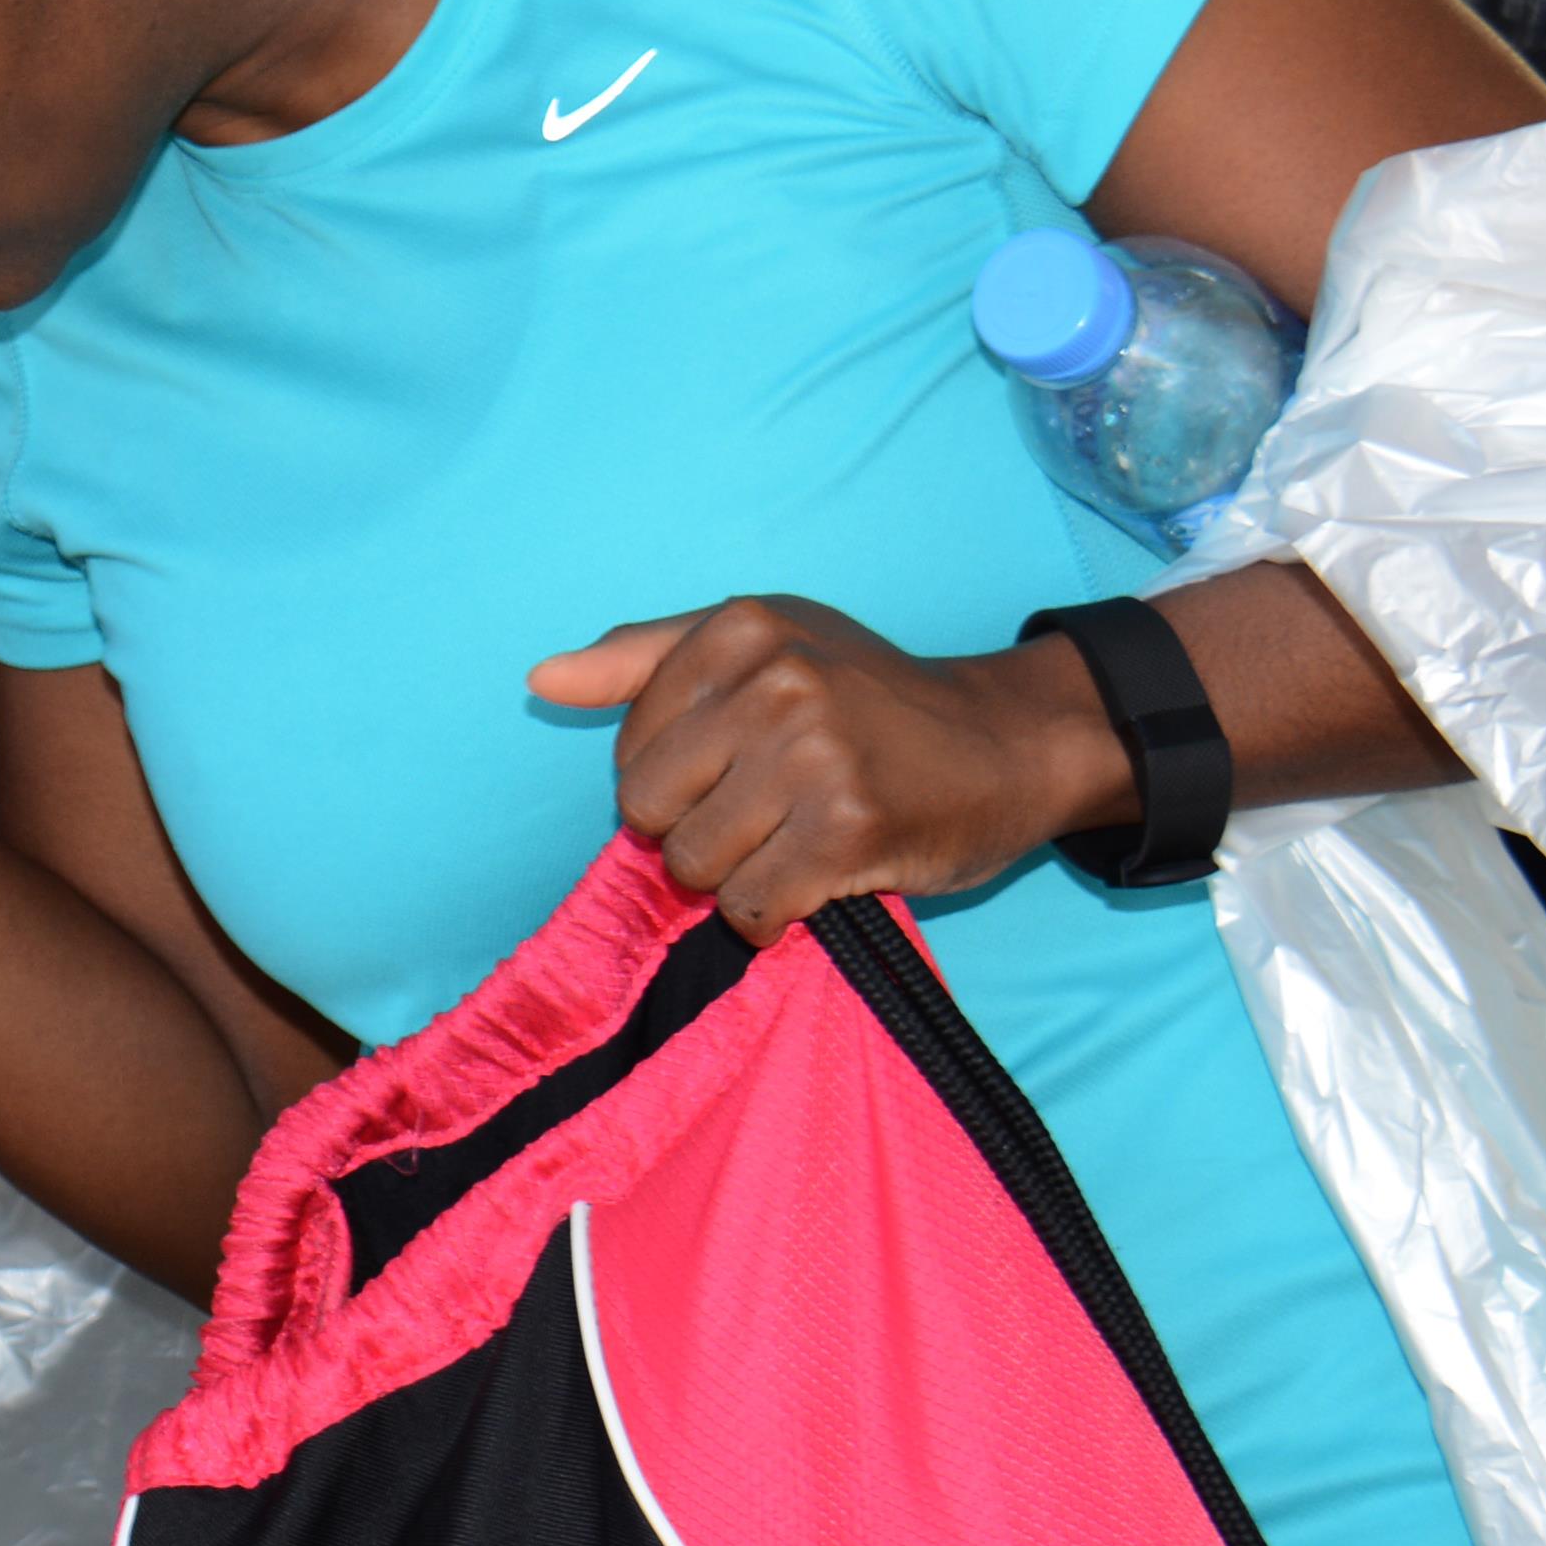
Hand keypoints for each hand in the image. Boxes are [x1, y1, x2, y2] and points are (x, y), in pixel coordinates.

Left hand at [527, 596, 1124, 942]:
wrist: (1004, 744)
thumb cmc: (867, 698)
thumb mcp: (762, 643)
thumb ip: (643, 658)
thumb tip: (540, 679)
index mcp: (741, 630)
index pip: (629, 750)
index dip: (671, 782)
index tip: (735, 772)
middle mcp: (777, 682)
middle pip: (650, 811)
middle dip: (695, 832)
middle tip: (764, 814)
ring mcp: (816, 757)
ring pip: (697, 865)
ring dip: (737, 877)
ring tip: (792, 842)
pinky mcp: (850, 830)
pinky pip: (752, 908)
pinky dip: (772, 915)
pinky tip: (815, 880)